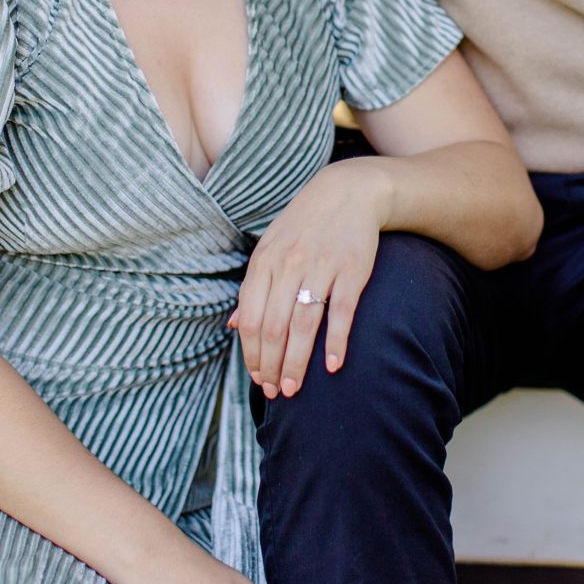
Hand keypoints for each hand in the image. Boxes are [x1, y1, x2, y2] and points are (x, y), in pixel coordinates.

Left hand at [231, 159, 386, 399]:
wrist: (348, 192)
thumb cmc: (304, 226)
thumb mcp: (270, 249)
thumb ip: (251, 287)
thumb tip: (231, 326)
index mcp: (264, 262)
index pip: (249, 318)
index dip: (251, 354)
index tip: (258, 378)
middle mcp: (289, 265)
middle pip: (273, 327)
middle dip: (272, 365)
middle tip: (276, 392)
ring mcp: (321, 267)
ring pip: (303, 324)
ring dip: (297, 361)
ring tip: (295, 387)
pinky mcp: (352, 269)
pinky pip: (341, 312)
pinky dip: (336, 341)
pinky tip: (333, 365)